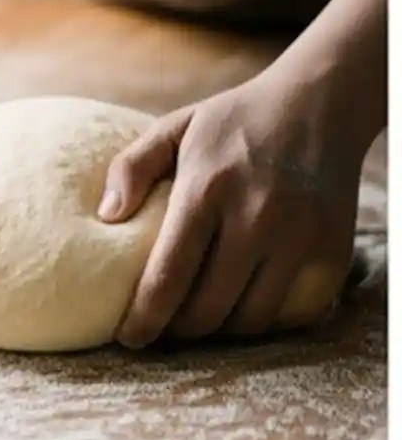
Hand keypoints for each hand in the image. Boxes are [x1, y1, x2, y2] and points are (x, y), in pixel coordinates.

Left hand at [98, 72, 368, 347]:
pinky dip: (267, 323)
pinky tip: (243, 311)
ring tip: (199, 322)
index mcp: (206, 190)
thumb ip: (131, 168)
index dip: (144, 318)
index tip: (128, 337)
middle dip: (177, 332)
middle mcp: (255, 218)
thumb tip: (106, 218)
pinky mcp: (332, 248)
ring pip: (252, 320)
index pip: (169, 276)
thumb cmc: (233, 121)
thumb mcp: (173, 128)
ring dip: (221, 332)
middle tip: (162, 331)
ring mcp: (299, 236)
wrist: (319, 102)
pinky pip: (296, 313)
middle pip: (208, 309)